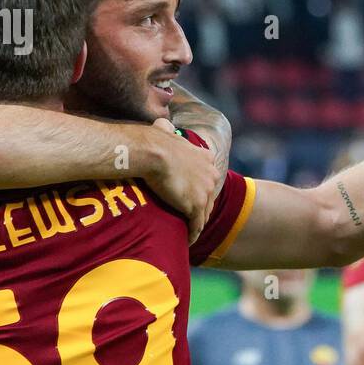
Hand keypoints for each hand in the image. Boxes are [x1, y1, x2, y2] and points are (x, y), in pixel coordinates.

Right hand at [146, 119, 220, 242]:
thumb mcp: (165, 131)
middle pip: (208, 198)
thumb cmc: (154, 141)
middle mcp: (210, 175)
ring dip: (196, 224)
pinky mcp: (196, 205)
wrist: (153, 152)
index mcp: (206, 158)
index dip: (199, 190)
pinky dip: (192, 235)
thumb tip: (162, 122)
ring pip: (204, 214)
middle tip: (190, 220)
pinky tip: (187, 242)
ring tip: (188, 234)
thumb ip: (166, 129)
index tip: (190, 198)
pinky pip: (196, 226)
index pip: (207, 179)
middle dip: (200, 209)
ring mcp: (205, 191)